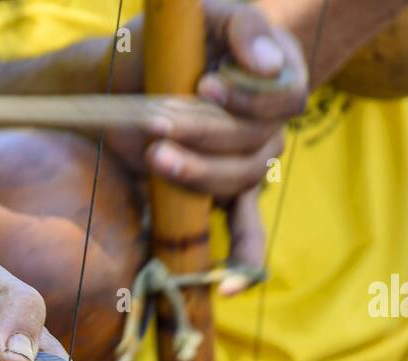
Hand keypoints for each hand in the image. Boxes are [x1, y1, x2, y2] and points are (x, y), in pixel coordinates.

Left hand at [105, 2, 307, 279]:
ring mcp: (248, 167)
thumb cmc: (166, 43)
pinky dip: (244, 264)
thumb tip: (270, 65)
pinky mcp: (221, 198)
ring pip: (239, 182)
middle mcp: (268, 128)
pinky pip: (248, 237)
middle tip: (156, 122)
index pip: (286, 99)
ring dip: (198, 173)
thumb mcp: (203, 16)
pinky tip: (231, 287)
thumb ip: (244, 26)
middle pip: (256, 144)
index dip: (250, 99)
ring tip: (155, 156)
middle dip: (204, 135)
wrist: (121, 81)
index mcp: (275, 78)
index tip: (205, 86)